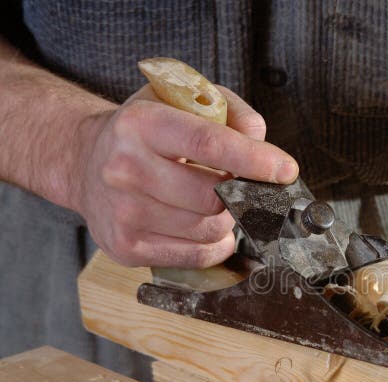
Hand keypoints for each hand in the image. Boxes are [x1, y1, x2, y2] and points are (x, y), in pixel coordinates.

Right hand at [68, 85, 297, 267]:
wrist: (84, 162)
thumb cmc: (145, 133)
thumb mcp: (181, 102)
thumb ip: (229, 112)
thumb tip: (261, 141)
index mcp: (142, 124)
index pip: (210, 144)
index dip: (255, 160)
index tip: (286, 169)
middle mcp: (125, 169)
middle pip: (213, 198)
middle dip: (240, 194)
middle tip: (239, 186)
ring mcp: (123, 213)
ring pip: (209, 230)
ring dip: (228, 220)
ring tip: (216, 202)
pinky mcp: (126, 248)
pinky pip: (196, 256)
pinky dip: (216, 245)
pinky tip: (208, 227)